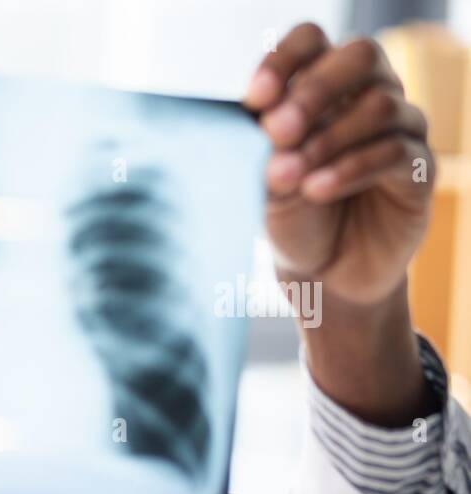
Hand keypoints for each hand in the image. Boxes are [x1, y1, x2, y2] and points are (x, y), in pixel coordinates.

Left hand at [246, 22, 432, 305]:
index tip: (254, 98)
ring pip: (381, 105)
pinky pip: (395, 152)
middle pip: (361, 55)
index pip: (313, 41)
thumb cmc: (291, 217)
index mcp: (323, 88)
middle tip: (277, 130)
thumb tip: (270, 120)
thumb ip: (266, 147)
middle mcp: (367, 97)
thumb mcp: (263, 180)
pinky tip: (317, 190)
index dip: (285, 59)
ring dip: (328, 140)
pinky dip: (350, 169)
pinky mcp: (419, 170)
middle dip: (315, 89)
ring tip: (289, 177)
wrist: (321, 274)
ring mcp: (400, 130)